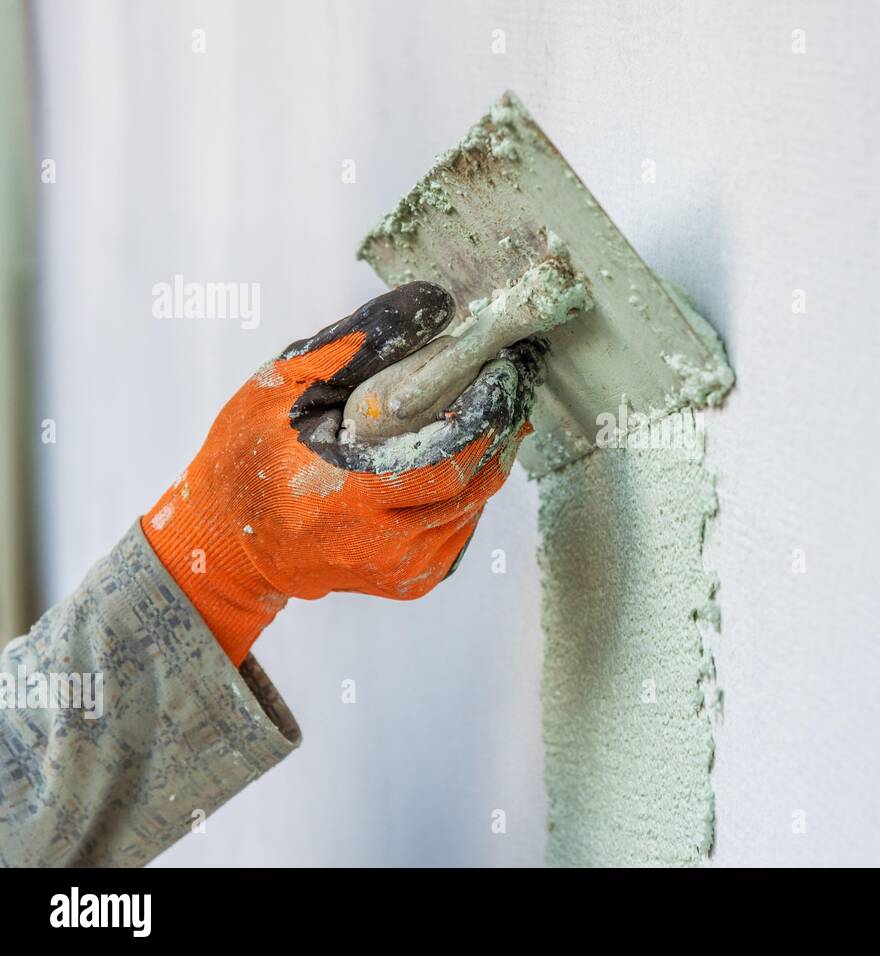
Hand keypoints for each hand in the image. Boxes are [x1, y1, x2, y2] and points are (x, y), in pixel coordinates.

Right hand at [142, 282, 543, 664]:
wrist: (223, 541)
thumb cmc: (248, 452)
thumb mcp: (285, 383)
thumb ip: (357, 343)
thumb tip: (433, 305)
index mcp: (344, 491)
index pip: (446, 456)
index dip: (485, 412)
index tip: (503, 370)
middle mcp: (377, 542)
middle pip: (471, 485)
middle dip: (499, 431)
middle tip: (512, 387)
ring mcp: (395, 570)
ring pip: (472, 510)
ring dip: (492, 460)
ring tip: (499, 414)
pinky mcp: (405, 583)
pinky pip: (459, 534)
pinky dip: (469, 495)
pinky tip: (468, 460)